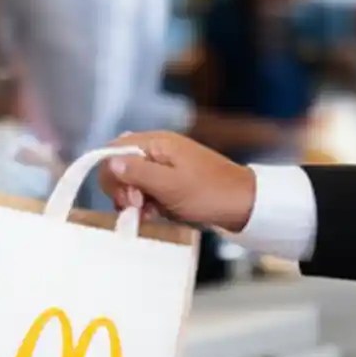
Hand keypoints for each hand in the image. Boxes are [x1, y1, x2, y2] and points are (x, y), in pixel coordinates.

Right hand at [97, 131, 255, 231]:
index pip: (113, 150)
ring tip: (150, 213)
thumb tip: (111, 162)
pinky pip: (147, 191)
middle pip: (120, 167)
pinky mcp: (171, 182)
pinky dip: (147, 204)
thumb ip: (138, 173)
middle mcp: (158, 150)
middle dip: (123, 190)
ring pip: (132, 182)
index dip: (112, 175)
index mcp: (157, 143)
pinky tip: (156, 214)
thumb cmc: (211, 193)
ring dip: (135, 201)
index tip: (127, 197)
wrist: (244, 205)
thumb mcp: (170, 185)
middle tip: (139, 208)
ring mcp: (164, 166)